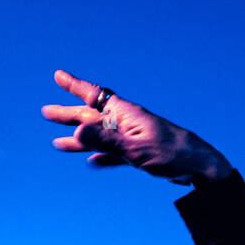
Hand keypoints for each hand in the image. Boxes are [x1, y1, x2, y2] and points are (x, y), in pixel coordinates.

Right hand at [41, 68, 232, 180]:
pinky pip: (115, 154)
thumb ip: (106, 140)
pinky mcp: (141, 154)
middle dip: (68, 114)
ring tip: (58, 143)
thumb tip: (76, 130)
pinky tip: (92, 163)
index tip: (58, 76)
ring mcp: (133, 138)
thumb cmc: (170, 153)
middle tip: (46, 112)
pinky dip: (102, 158)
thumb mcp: (135, 148)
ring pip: (100, 137)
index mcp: (124, 113)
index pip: (94, 95)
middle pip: (91, 116)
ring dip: (79, 140)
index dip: (74, 86)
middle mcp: (126, 122)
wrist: (199, 168)